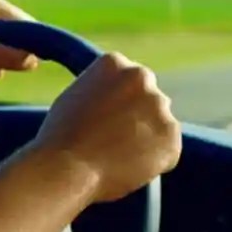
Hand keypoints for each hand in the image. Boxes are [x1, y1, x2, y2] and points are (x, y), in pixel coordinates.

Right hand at [24, 51, 180, 201]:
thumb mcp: (75, 96)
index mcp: (114, 62)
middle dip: (138, 116)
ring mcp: (159, 106)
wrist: (67, 169)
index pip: (129, 79)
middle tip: (114, 140)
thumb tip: (118, 101)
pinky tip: (128, 166)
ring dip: (147, 138)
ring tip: (116, 156)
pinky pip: (167, 151)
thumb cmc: (60, 138)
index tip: (105, 119)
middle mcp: (141, 77)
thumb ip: (102, 91)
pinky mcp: (172, 136)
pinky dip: (154, 161)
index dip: (118, 103)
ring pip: (160, 124)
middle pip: (149, 97)